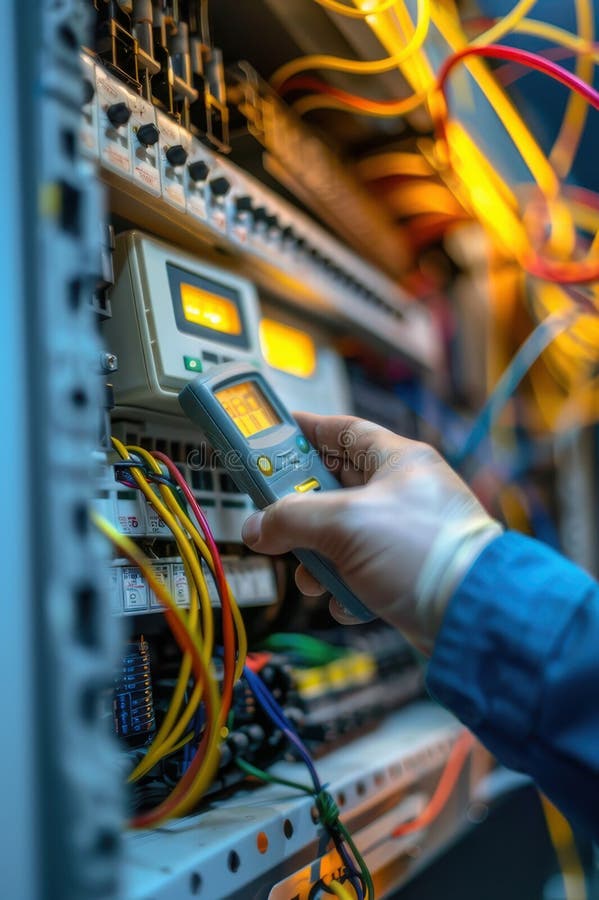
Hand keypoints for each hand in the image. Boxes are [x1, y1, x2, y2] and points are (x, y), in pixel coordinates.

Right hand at [242, 414, 501, 652]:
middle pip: (334, 487)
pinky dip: (345, 588)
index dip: (305, 430)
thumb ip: (292, 518)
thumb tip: (257, 527)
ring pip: (342, 535)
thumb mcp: (345, 524)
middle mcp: (401, 492)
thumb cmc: (424, 553)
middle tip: (274, 517)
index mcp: (397, 461)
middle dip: (301, 509)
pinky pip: (359, 573)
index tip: (272, 434)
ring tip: (311, 576)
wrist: (471, 615)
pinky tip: (346, 600)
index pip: (342, 431)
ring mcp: (404, 534)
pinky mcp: (404, 572)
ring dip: (318, 557)